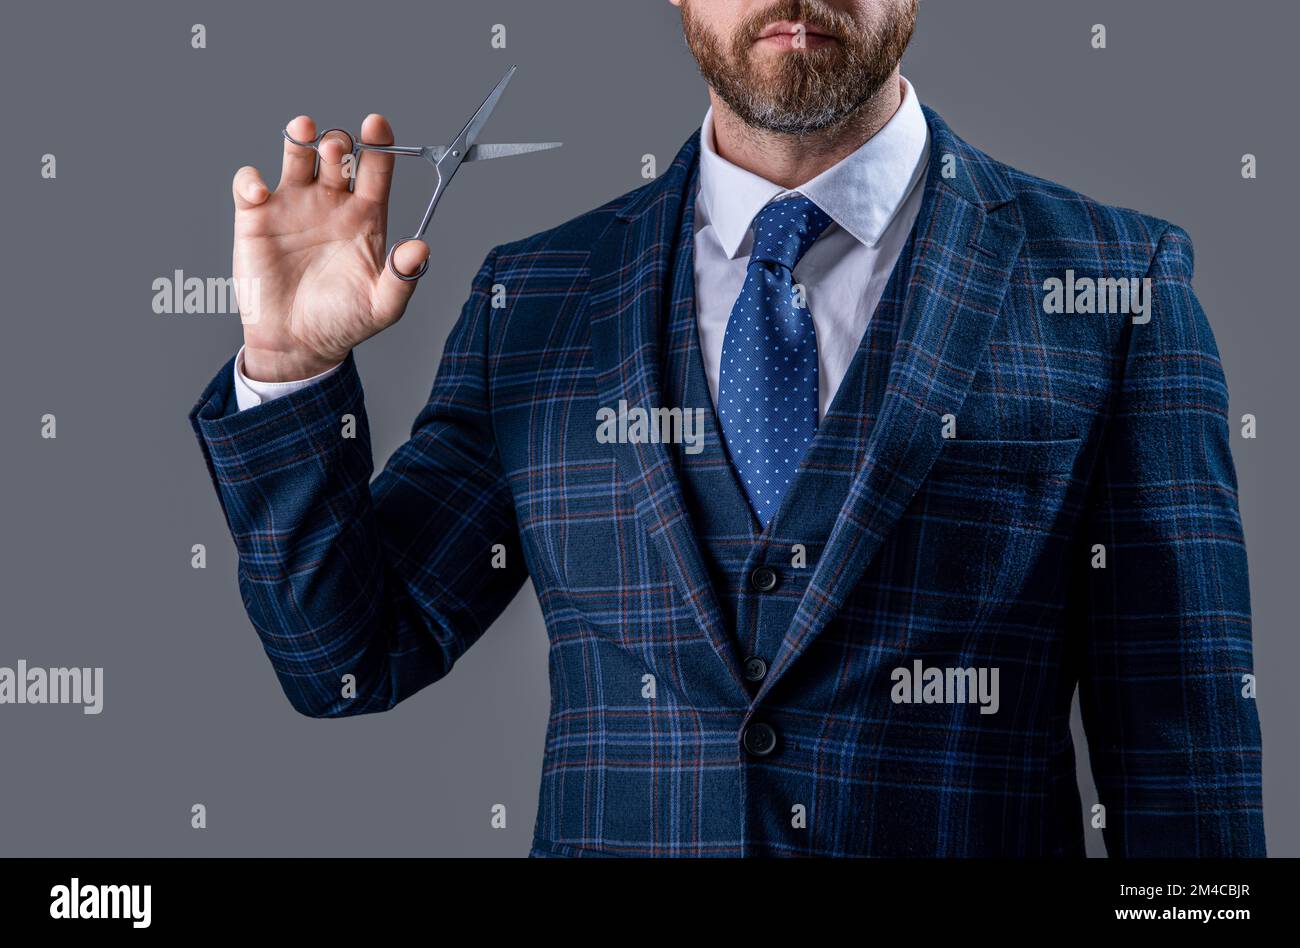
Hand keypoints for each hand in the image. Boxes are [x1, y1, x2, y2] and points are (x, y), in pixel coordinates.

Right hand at [231, 114, 429, 381]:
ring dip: (300, 137)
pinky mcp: (257, 217)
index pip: (375, 169)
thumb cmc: (343, 322)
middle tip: (336, 151)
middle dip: (338, 143)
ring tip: (304, 132)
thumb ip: (402, 277)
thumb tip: (420, 249)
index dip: (379, 144)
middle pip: (337, 154)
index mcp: (365, 216)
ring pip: (296, 155)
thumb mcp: (381, 306)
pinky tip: (260, 192)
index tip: (377, 125)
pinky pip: (249, 184)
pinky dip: (250, 180)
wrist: (298, 343)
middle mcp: (331, 202)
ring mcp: (294, 205)